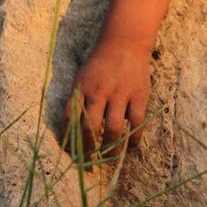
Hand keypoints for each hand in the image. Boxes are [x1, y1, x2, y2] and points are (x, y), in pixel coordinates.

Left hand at [62, 43, 150, 160]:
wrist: (124, 42)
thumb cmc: (100, 63)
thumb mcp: (82, 77)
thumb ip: (77, 100)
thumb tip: (71, 129)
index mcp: (81, 88)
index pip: (69, 118)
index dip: (69, 139)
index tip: (70, 153)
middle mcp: (98, 92)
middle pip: (89, 128)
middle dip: (87, 150)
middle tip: (89, 164)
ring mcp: (119, 94)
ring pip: (113, 129)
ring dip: (110, 148)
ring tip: (109, 156)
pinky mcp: (138, 96)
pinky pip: (136, 123)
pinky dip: (133, 139)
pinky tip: (130, 147)